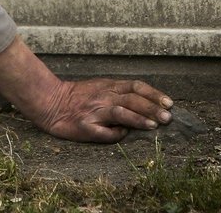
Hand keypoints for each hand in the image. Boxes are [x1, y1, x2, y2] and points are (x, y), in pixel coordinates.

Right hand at [36, 77, 172, 142]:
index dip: (154, 94)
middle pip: (132, 99)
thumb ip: (120, 94)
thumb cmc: (78, 97)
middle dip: (152, 107)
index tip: (169, 103)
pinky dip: (116, 133)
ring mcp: (95, 111)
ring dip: (139, 118)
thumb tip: (145, 107)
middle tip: (168, 117)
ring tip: (154, 125)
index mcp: (109, 86)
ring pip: (120, 112)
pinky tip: (123, 134)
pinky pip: (104, 132)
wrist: (50, 102)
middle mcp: (104, 96)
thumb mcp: (100, 88)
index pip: (136, 87)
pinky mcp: (86, 126)